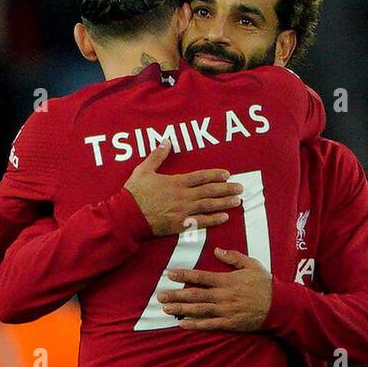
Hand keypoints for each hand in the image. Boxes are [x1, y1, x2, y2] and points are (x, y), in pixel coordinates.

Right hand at [124, 142, 241, 236]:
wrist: (127, 216)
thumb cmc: (134, 193)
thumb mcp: (144, 170)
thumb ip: (157, 156)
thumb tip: (167, 140)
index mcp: (176, 182)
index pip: (200, 176)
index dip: (215, 175)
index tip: (227, 174)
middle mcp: (183, 196)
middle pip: (209, 191)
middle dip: (226, 189)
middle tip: (240, 187)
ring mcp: (183, 212)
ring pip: (208, 206)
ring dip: (225, 203)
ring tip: (237, 201)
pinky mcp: (180, 225)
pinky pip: (200, 222)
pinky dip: (213, 220)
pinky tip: (225, 217)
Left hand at [156, 247, 272, 330]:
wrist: (279, 306)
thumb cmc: (265, 284)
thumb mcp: (251, 265)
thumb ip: (233, 257)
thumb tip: (217, 250)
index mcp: (226, 280)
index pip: (201, 277)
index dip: (184, 275)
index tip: (169, 274)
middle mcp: (223, 296)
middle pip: (195, 294)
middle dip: (176, 294)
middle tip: (160, 295)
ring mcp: (225, 311)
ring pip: (198, 310)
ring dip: (180, 309)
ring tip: (165, 309)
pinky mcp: (229, 323)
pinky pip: (209, 325)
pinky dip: (194, 325)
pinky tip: (182, 324)